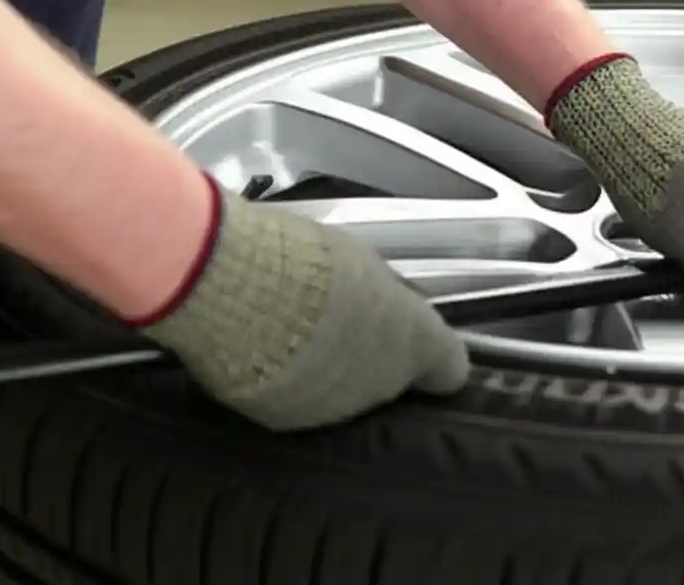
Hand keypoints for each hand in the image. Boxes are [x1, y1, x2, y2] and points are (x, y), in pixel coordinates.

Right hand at [140, 178, 469, 430]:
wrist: (233, 290)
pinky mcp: (284, 422)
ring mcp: (334, 412)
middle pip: (390, 382)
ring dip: (330, 375)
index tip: (417, 345)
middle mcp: (382, 387)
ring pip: (344, 396)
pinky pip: (297, 402)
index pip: (450, 371)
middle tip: (339, 325)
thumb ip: (384, 297)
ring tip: (293, 336)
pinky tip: (264, 354)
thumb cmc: (306, 261)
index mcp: (415, 343)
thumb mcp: (364, 265)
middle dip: (372, 360)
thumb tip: (384, 307)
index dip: (434, 358)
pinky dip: (288, 385)